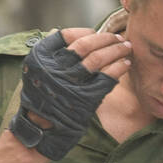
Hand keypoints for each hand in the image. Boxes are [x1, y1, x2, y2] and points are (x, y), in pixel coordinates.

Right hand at [11, 27, 131, 159]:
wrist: (40, 129)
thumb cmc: (41, 98)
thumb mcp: (36, 71)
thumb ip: (50, 53)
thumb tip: (66, 33)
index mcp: (41, 58)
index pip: (65, 35)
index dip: (83, 32)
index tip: (94, 33)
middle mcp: (55, 68)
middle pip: (85, 45)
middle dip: (105, 38)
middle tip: (117, 37)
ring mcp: (71, 84)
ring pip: (98, 59)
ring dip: (116, 50)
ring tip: (126, 47)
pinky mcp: (86, 99)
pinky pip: (107, 78)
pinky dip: (119, 68)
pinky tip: (126, 64)